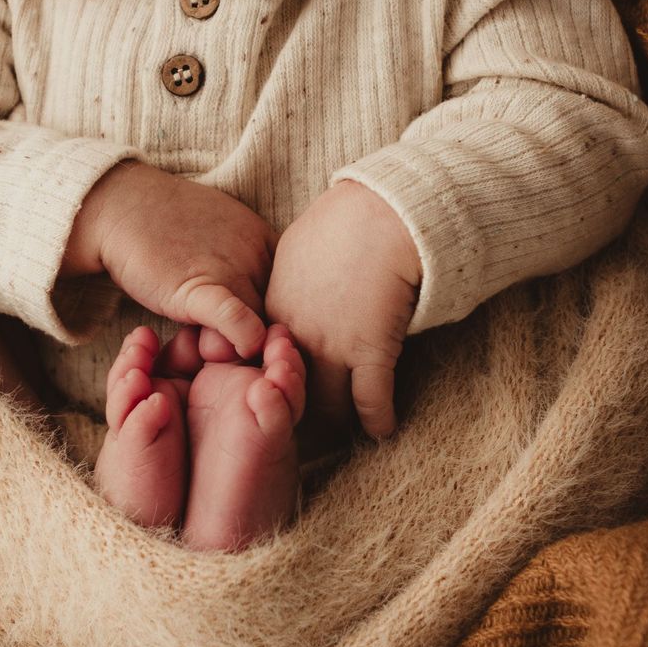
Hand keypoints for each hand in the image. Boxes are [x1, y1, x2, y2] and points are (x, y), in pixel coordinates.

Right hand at [80, 163, 275, 359]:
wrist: (124, 205)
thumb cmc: (170, 223)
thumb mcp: (224, 237)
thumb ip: (245, 270)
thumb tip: (254, 312)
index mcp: (267, 243)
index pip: (296, 293)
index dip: (281, 322)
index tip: (263, 338)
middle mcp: (257, 255)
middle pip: (282, 313)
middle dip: (269, 340)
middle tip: (249, 356)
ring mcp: (231, 270)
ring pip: (264, 324)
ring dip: (249, 349)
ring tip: (224, 354)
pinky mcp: (200, 287)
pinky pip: (236, 319)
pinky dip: (241, 339)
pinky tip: (225, 349)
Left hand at [263, 181, 419, 438]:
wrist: (384, 213)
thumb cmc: (346, 220)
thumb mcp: (296, 248)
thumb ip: (287, 277)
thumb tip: (293, 287)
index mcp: (273, 308)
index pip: (264, 362)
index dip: (275, 379)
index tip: (287, 391)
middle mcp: (295, 334)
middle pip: (289, 390)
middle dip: (299, 411)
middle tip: (312, 429)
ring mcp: (332, 347)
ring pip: (327, 404)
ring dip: (340, 422)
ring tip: (350, 433)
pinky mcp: (370, 353)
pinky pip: (370, 402)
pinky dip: (378, 420)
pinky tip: (384, 428)